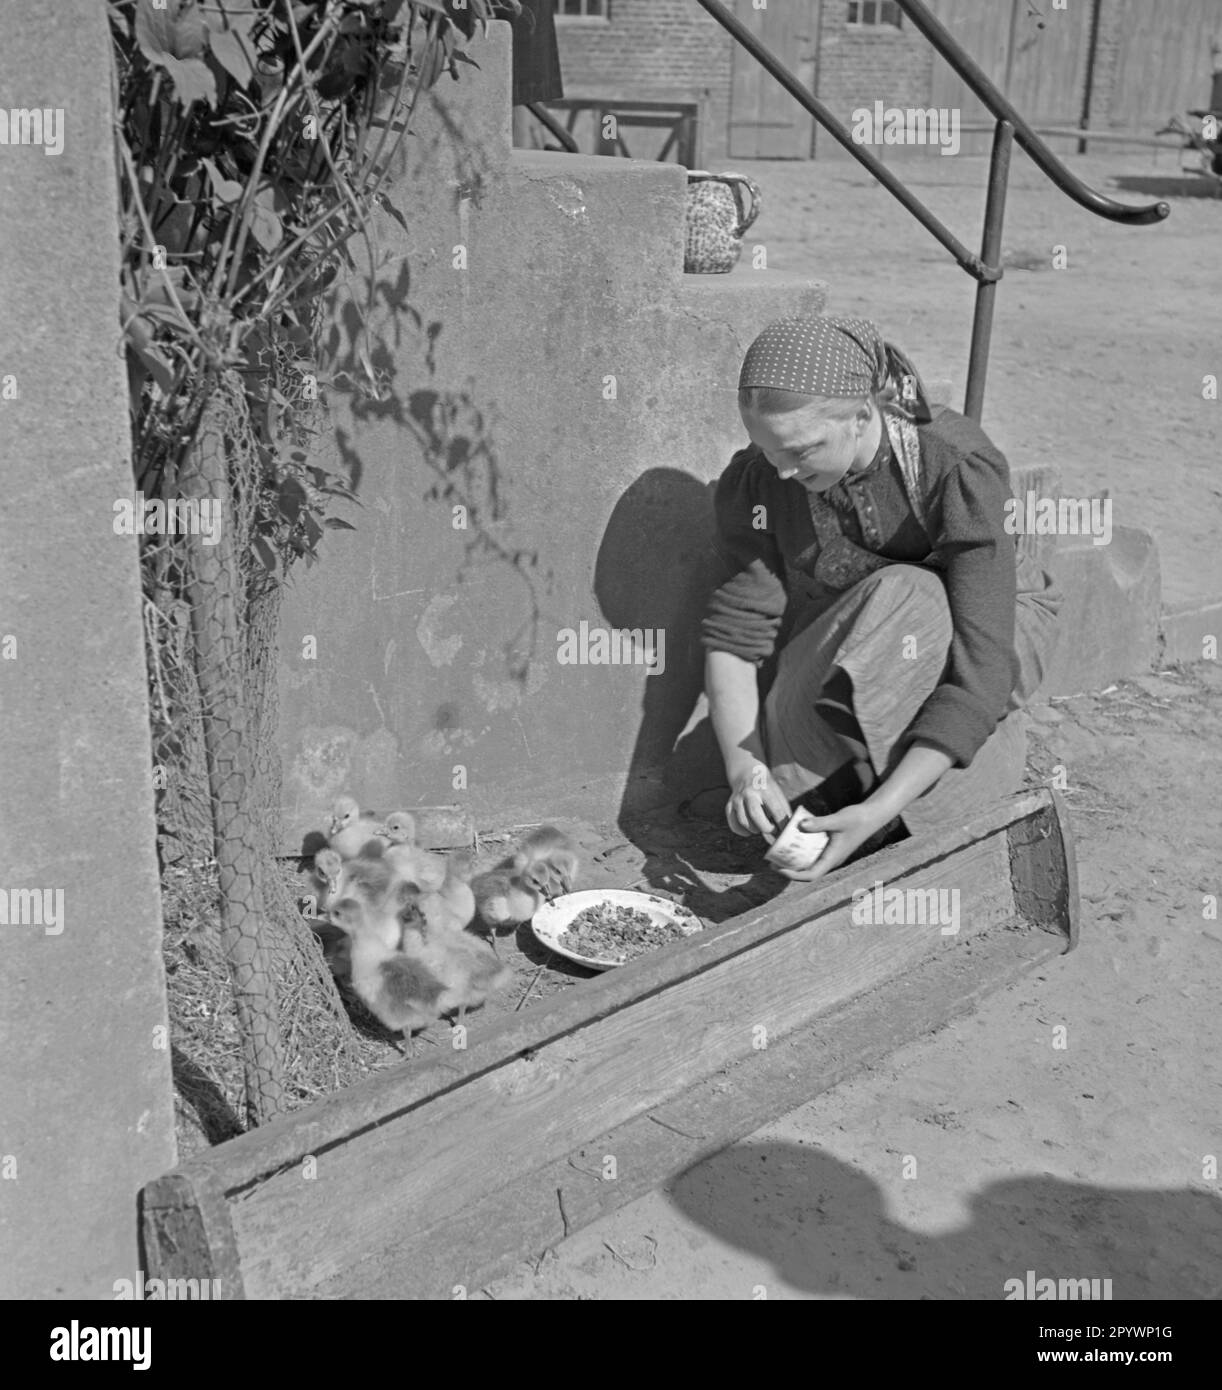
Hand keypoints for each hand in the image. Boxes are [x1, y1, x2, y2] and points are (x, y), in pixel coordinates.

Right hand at [725, 763, 790, 837]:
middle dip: (766, 828)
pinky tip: (750, 830)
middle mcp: (748, 793)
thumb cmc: (765, 786)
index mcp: (765, 788)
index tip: (785, 831)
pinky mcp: (729, 805)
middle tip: (773, 831)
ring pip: (744, 822)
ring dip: (755, 830)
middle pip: (755, 815)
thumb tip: (785, 829)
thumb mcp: (777, 792)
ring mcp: (737, 799)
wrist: (746, 773)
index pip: (775, 809)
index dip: (781, 823)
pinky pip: (733, 824)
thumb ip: (782, 809)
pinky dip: (742, 831)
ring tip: (761, 827)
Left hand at [772, 801, 892, 882]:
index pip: (811, 875)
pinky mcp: (831, 847)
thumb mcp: (838, 819)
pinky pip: (813, 854)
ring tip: (778, 853)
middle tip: (772, 862)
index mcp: (833, 858)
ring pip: (810, 863)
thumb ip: (819, 823)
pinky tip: (792, 841)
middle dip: (790, 869)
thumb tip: (799, 825)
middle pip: (808, 872)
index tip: (778, 868)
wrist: (872, 815)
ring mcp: (832, 854)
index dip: (793, 875)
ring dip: (795, 861)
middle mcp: (831, 859)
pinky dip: (802, 851)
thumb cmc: (857, 818)